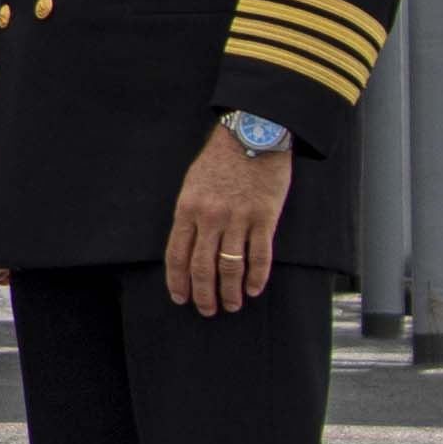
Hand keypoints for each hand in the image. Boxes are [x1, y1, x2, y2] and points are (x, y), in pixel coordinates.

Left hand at [164, 123, 296, 312]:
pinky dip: (256, 277)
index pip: (177, 255)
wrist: (253, 133)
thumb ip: (190, 214)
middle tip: (207, 310)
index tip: (180, 298)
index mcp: (188, 208)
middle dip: (203, 294)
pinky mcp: (264, 218)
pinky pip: (260, 256)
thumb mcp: (193, 183)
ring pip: (231, 267)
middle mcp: (211, 217)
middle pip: (202, 267)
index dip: (178, 281)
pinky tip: (253, 289)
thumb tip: (188, 246)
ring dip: (229, 292)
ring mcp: (238, 219)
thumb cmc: (221, 158)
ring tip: (231, 305)